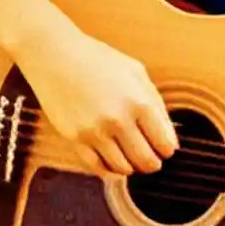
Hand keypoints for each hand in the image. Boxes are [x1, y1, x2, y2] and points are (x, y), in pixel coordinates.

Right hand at [14, 28, 177, 174]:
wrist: (55, 55)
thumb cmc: (99, 61)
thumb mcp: (137, 72)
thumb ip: (156, 104)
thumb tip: (169, 137)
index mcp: (140, 102)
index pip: (164, 144)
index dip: (167, 150)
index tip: (164, 149)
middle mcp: (119, 120)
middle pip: (146, 161)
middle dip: (152, 164)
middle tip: (151, 160)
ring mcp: (95, 131)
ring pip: (123, 168)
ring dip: (131, 168)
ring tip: (131, 159)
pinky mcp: (75, 138)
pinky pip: (97, 167)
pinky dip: (109, 170)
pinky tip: (112, 162)